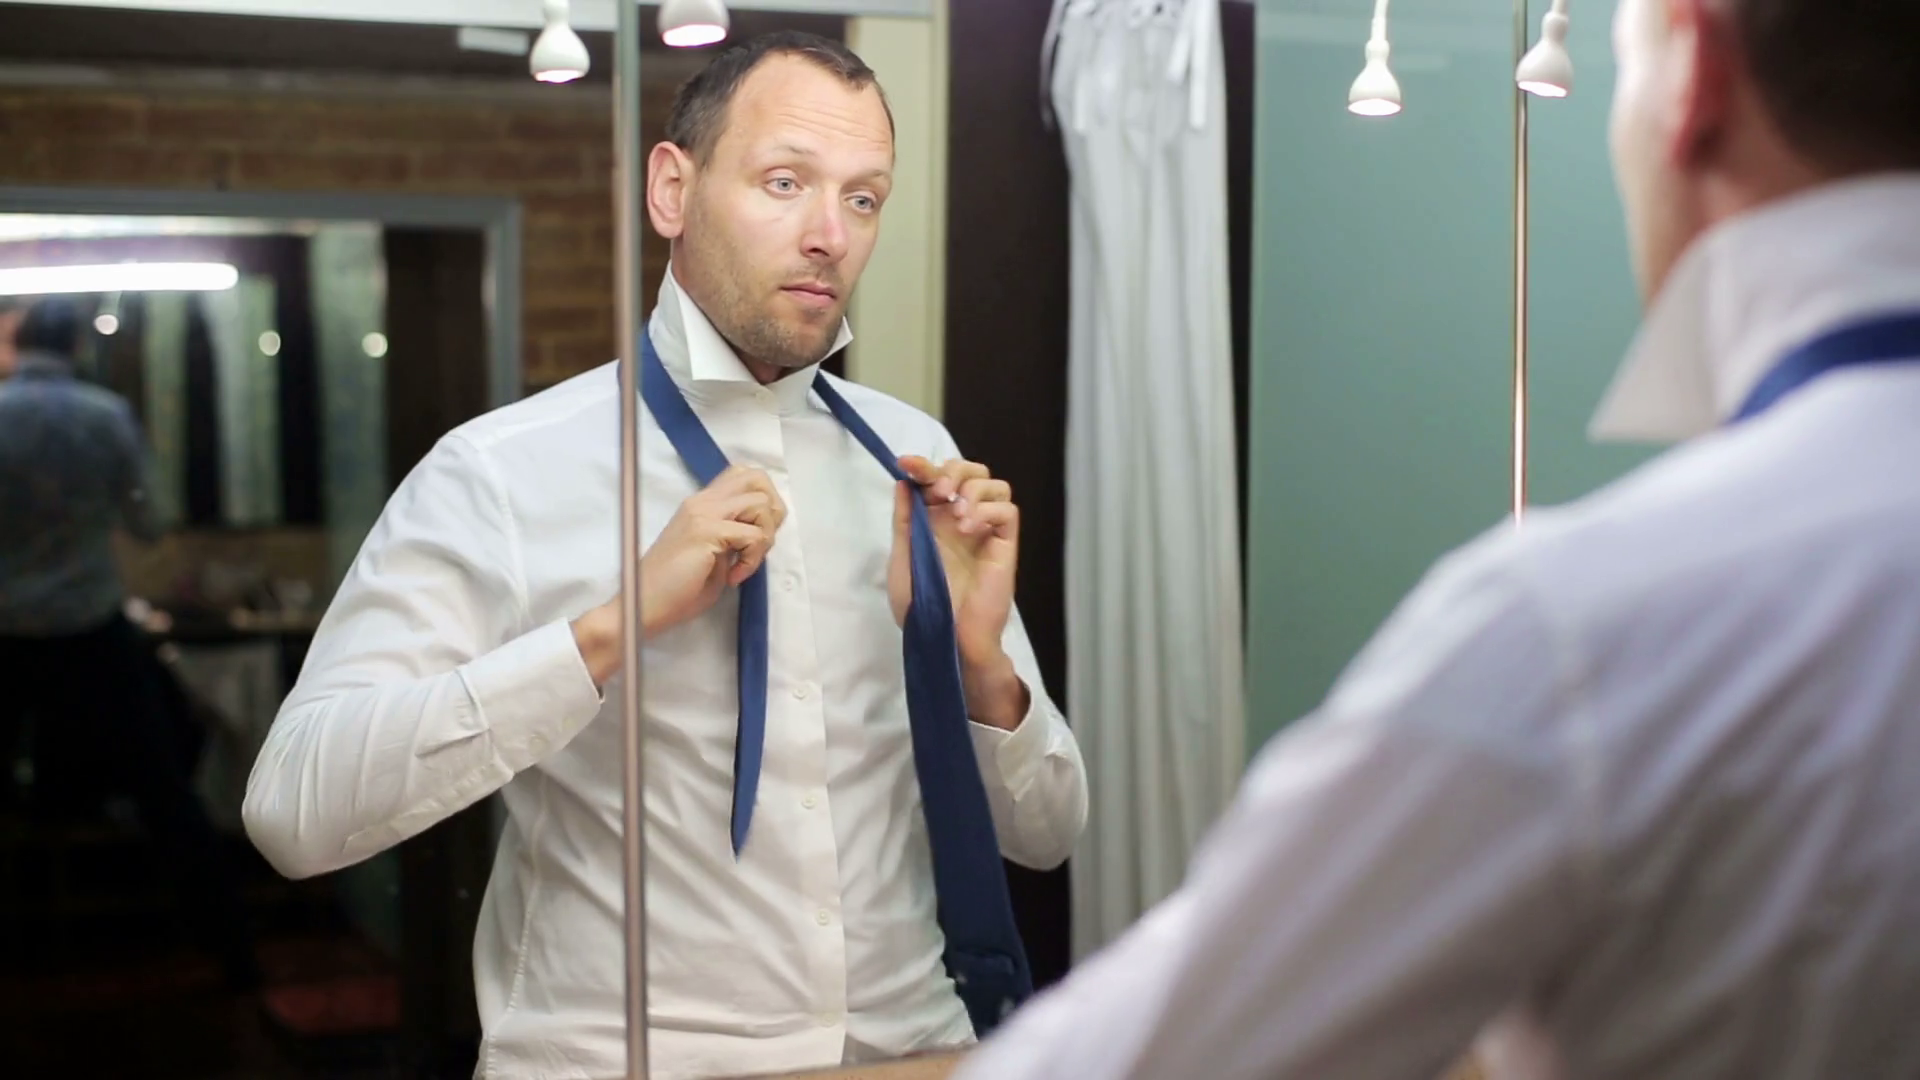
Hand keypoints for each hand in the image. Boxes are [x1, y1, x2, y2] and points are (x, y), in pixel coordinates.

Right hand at [573, 465, 785, 685]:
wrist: (643, 605)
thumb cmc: (676, 588)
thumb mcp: (713, 554)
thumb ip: (733, 536)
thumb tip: (761, 533)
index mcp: (702, 503)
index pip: (743, 476)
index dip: (763, 502)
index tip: (756, 537)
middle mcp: (702, 501)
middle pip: (757, 478)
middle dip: (772, 512)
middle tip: (760, 544)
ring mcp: (703, 513)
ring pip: (760, 503)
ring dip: (764, 537)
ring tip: (745, 563)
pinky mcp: (706, 532)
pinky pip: (753, 536)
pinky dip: (752, 560)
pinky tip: (734, 578)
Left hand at [889, 456, 1029, 728]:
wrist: (947, 637)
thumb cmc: (923, 606)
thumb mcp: (902, 559)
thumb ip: (904, 521)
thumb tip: (903, 482)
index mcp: (936, 521)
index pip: (938, 479)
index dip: (924, 465)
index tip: (906, 463)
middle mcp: (963, 520)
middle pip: (972, 471)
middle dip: (953, 470)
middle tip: (937, 491)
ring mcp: (985, 531)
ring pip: (996, 484)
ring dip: (973, 488)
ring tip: (957, 511)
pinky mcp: (1004, 544)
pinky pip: (1007, 511)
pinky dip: (987, 510)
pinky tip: (968, 528)